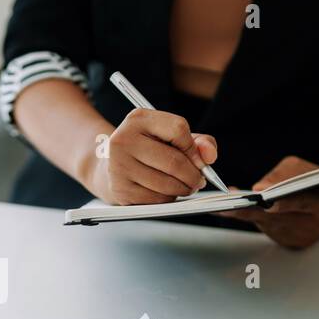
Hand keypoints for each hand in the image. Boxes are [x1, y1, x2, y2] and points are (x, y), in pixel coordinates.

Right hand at [85, 108, 217, 204]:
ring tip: (183, 186)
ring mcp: (119, 166)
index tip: (200, 160)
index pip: (178, 129)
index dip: (195, 148)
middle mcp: (124, 140)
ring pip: (167, 184)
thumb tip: (209, 156)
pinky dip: (168, 199)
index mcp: (138, 119)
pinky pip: (156, 199)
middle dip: (193, 176)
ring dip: (182, 189)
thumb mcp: (169, 136)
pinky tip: (165, 193)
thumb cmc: (146, 149)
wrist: (109, 165)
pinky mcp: (120, 189)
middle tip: (198, 181)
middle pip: (174, 161)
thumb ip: (197, 141)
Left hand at [217, 156, 318, 248]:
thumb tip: (259, 188)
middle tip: (230, 205)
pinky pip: (269, 230)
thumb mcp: (298, 168)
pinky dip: (254, 219)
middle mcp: (317, 225)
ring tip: (225, 204)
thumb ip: (280, 174)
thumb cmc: (310, 180)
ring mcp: (304, 238)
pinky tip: (238, 210)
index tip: (269, 201)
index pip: (305, 203)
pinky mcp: (292, 244)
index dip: (286, 202)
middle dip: (253, 210)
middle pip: (280, 218)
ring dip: (248, 213)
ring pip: (269, 225)